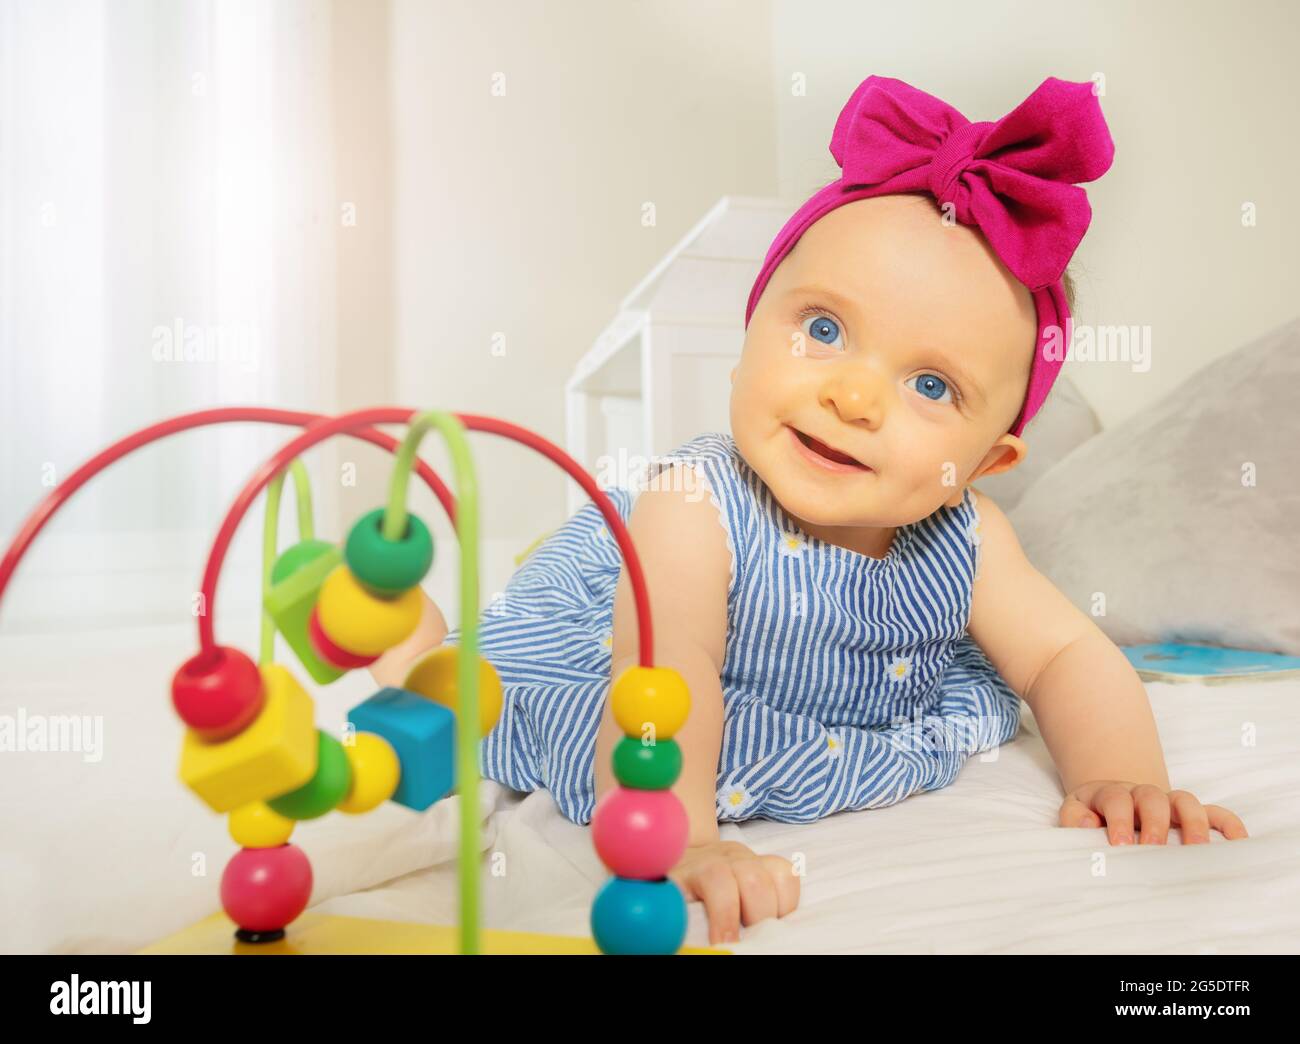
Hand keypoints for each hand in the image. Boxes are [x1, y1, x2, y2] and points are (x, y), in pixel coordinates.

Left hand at [668, 840, 799, 945]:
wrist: (683, 858)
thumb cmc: (672, 891)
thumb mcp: (664, 901)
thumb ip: (668, 913)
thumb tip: (671, 936)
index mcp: (696, 868)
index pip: (716, 879)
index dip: (725, 915)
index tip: (725, 943)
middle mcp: (725, 858)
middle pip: (753, 879)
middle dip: (756, 917)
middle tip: (748, 941)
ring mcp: (748, 858)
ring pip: (777, 874)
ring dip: (774, 909)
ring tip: (760, 930)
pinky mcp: (765, 862)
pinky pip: (789, 875)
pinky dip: (788, 900)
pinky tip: (774, 917)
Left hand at [1059, 780, 1248, 844]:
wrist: (1110, 802)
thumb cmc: (1091, 815)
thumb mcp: (1074, 813)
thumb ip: (1074, 818)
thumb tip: (1089, 824)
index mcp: (1111, 794)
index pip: (1116, 799)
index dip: (1118, 820)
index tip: (1119, 844)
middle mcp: (1142, 794)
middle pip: (1153, 798)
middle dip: (1155, 823)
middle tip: (1153, 849)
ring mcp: (1168, 802)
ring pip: (1185, 801)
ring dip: (1193, 823)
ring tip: (1197, 849)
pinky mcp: (1189, 813)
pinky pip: (1214, 812)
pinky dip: (1228, 824)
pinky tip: (1239, 842)